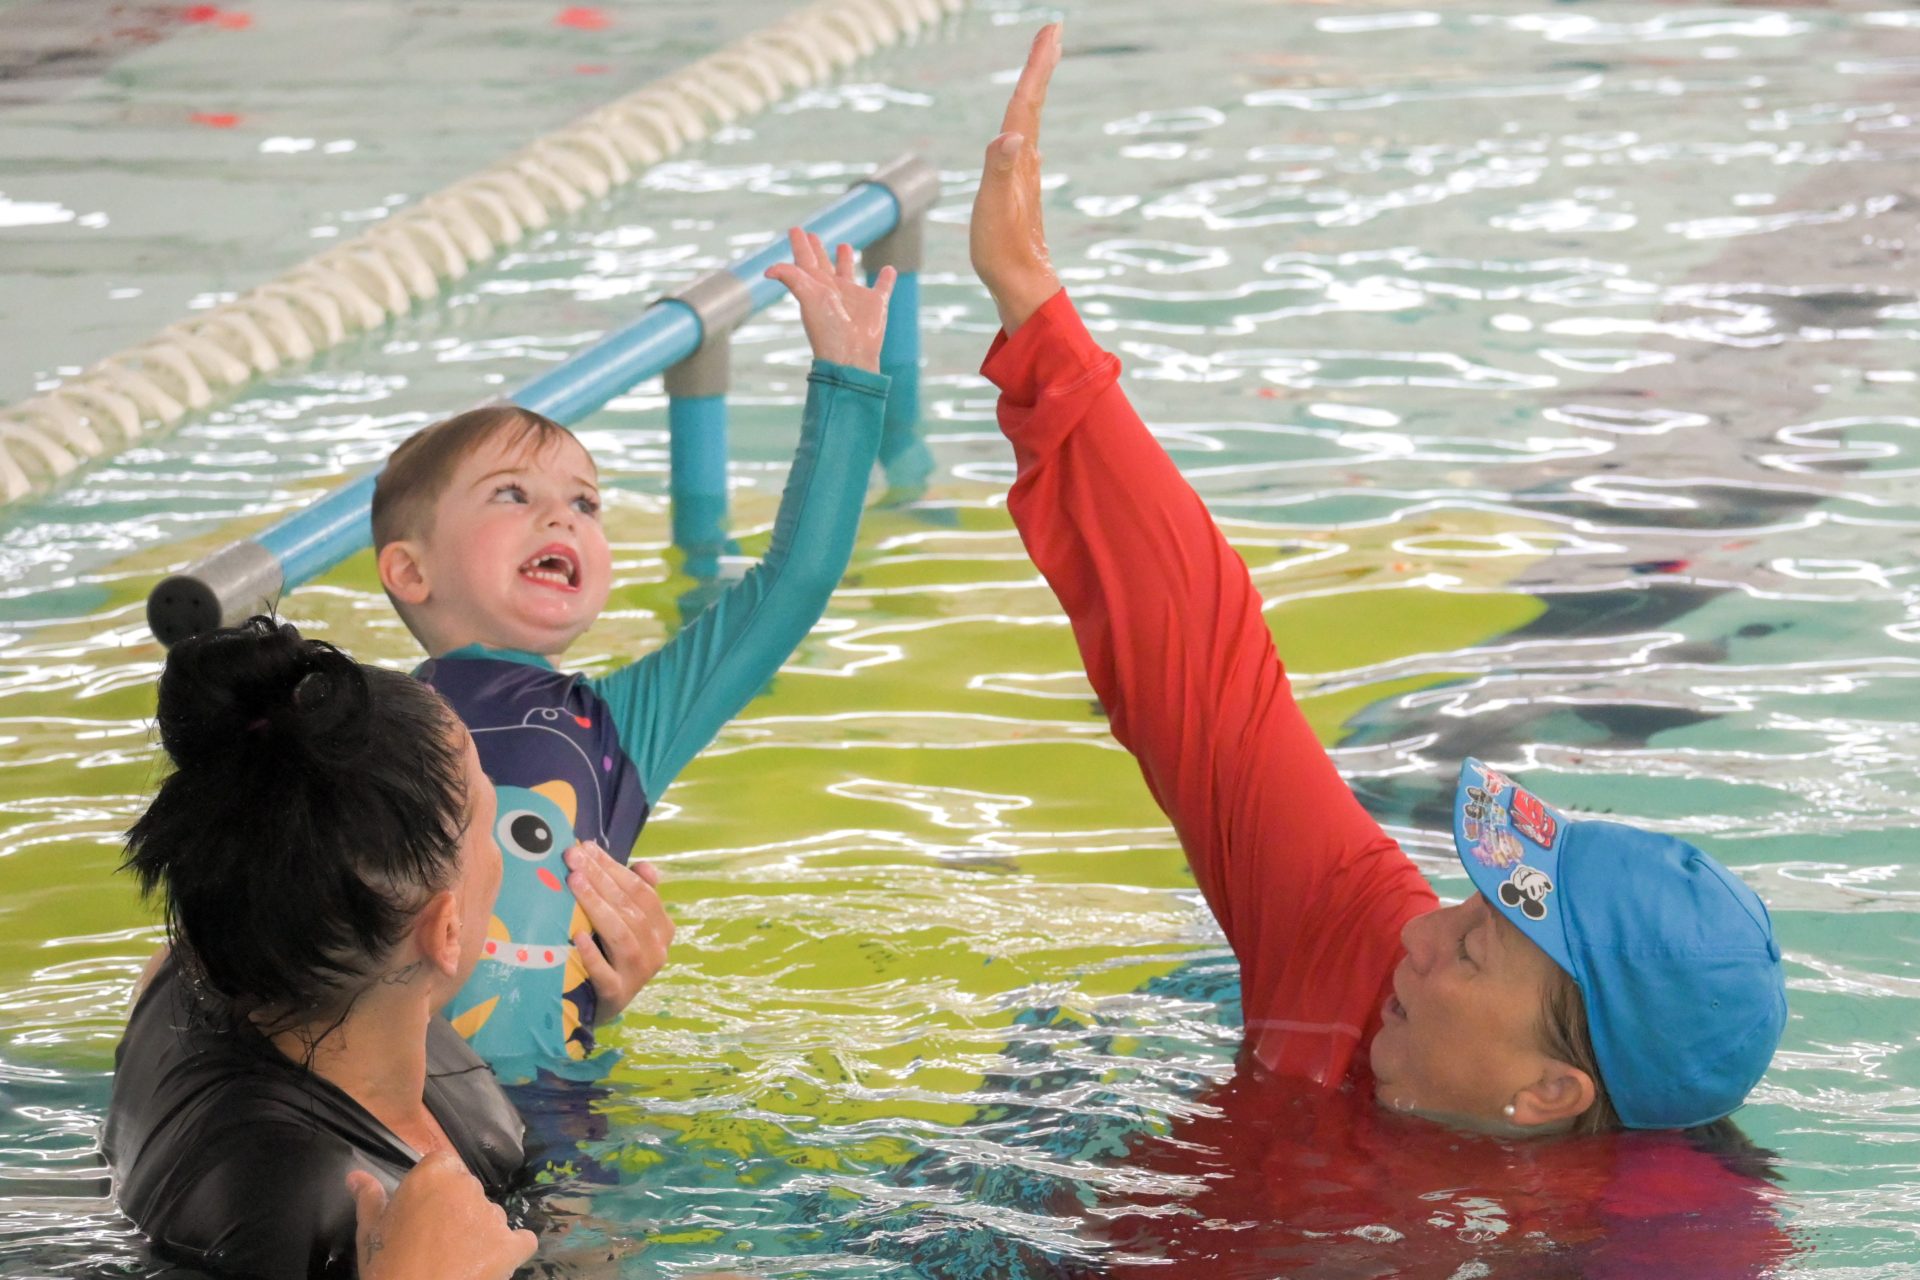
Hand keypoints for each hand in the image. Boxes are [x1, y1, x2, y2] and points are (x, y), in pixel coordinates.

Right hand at [348, 1152, 535, 1279]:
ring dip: (479, 1231)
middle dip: (456, 1210)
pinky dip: (509, 1250)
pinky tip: (490, 1266)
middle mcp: (468, 1187)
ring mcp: (493, 1215)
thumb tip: (356, 1176)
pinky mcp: (513, 1244)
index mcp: (433, 1175)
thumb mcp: (370, 1233)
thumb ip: (368, 1199)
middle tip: (436, 1241)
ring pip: (490, 1215)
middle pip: (467, 1189)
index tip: (423, 1211)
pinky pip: (520, 1240)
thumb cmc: (387, 1268)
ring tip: (458, 1260)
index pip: (443, 1163)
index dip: (434, 1187)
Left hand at [567, 841, 674, 1021]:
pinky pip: (605, 973)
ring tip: (574, 882)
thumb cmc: (617, 955)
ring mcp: (638, 974)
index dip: (615, 868)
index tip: (587, 848)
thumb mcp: (632, 924)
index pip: (641, 891)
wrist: (606, 1006)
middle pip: (630, 909)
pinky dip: (592, 954)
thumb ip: (639, 894)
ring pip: (621, 935)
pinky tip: (576, 935)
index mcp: (663, 928)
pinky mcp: (616, 994)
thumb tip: (644, 867)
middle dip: (601, 879)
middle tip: (573, 857)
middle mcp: (656, 949)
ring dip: (597, 906)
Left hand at [765, 226, 895, 372]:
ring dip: (846, 260)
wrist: (851, 355)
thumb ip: (791, 278)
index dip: (799, 245)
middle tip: (813, 234)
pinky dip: (886, 278)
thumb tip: (767, 271)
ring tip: (844, 245)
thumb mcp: (808, 298)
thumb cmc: (827, 329)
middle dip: (817, 249)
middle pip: (823, 265)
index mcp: (815, 287)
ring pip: (849, 272)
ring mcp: (854, 297)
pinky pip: (883, 287)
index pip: (804, 260)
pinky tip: (888, 270)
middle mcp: (833, 290)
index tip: (795, 229)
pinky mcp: (876, 304)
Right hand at [970, 23, 1064, 333]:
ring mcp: (1023, 175)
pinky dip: (1025, 120)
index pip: (1027, 102)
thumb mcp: (993, 210)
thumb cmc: (1002, 250)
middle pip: (1032, 103)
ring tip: (1040, 66)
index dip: (1037, 65)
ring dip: (1034, 90)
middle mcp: (1025, 161)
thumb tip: (1011, 136)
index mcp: (1019, 160)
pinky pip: (1022, 141)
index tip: (1052, 30)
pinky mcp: (1018, 188)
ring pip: (1029, 120)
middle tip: (1052, 32)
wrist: (1020, 284)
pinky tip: (1023, 127)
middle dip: (1041, 66)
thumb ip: (1000, 171)